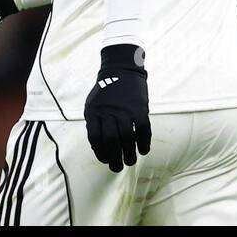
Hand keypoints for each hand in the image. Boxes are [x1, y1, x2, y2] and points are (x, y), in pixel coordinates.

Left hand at [84, 44, 150, 170]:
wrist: (122, 69)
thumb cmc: (107, 91)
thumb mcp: (93, 104)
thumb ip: (94, 123)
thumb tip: (99, 147)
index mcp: (94, 111)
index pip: (95, 138)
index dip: (100, 152)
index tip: (105, 159)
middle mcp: (108, 112)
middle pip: (111, 141)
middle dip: (114, 158)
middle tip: (117, 167)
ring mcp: (124, 110)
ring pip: (127, 139)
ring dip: (129, 154)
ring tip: (130, 161)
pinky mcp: (139, 109)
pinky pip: (142, 130)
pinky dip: (144, 143)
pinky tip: (143, 150)